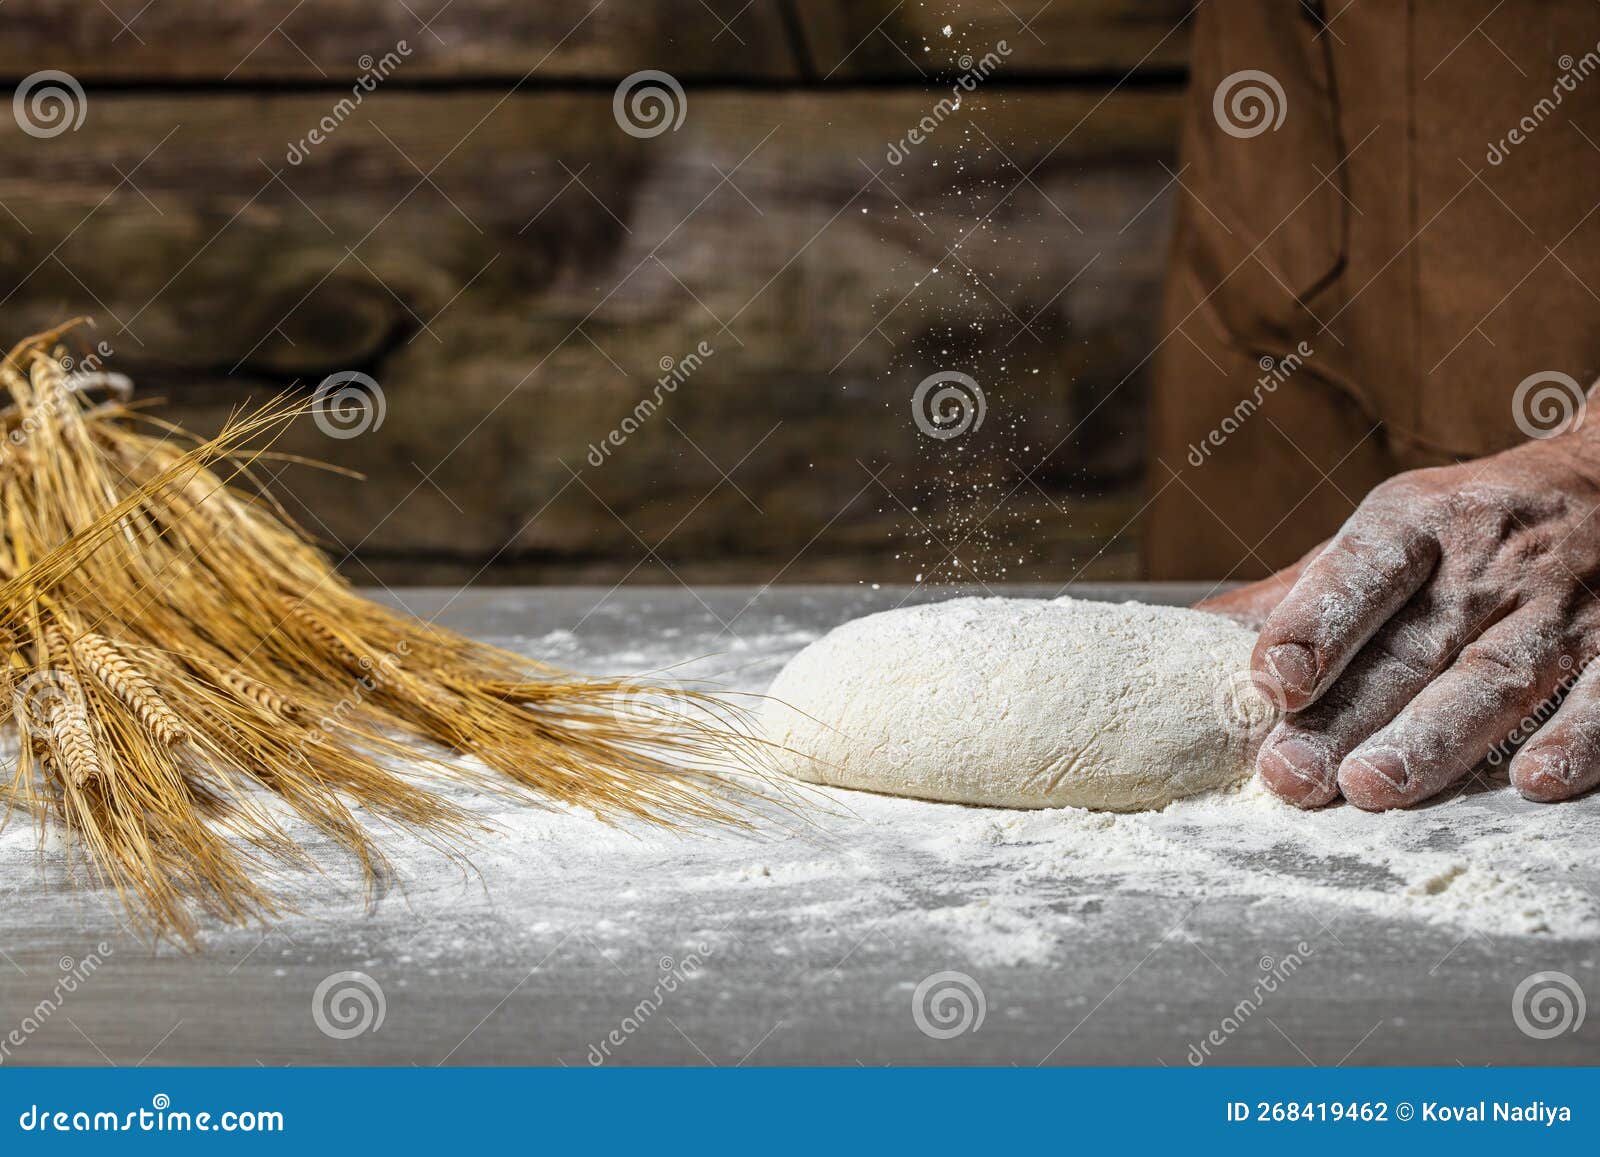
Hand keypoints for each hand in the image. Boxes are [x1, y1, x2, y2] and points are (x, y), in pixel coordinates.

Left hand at [1195, 432, 1599, 809]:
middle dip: (1346, 716)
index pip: (1361, 572)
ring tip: (1373, 788)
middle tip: (1291, 775)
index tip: (1270, 680)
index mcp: (1420, 523)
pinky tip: (1533, 781)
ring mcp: (1565, 606)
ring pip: (1493, 678)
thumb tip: (1195, 635)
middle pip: (1412, 647)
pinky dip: (1575, 740)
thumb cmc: (1473, 525)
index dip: (1314, 625)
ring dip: (1434, 739)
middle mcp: (1491, 562)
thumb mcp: (1393, 531)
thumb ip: (1306, 590)